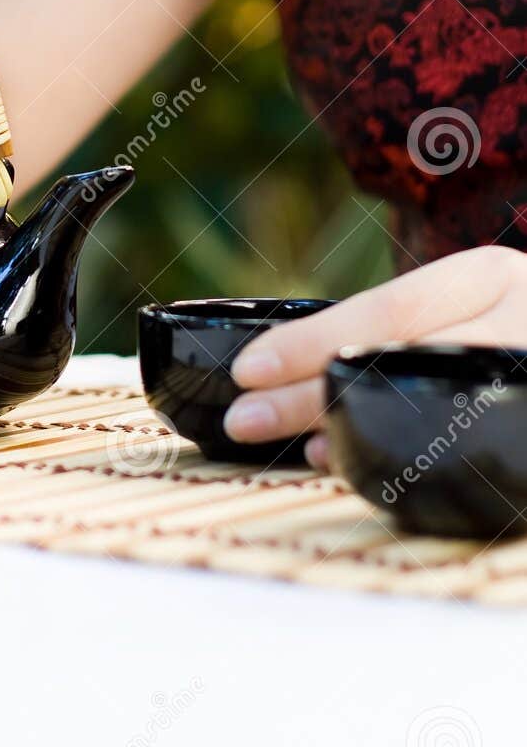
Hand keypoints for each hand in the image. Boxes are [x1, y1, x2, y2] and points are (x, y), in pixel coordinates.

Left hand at [224, 246, 526, 467]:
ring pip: (435, 416)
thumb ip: (403, 329)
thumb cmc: (508, 328)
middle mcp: (518, 325)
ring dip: (356, 434)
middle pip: (403, 366)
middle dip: (316, 396)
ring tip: (296, 448)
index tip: (247, 369)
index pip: (392, 312)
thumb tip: (287, 369)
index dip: (315, 342)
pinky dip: (407, 469)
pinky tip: (355, 469)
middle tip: (246, 418)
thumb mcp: (470, 302)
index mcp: (491, 277)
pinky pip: (470, 461)